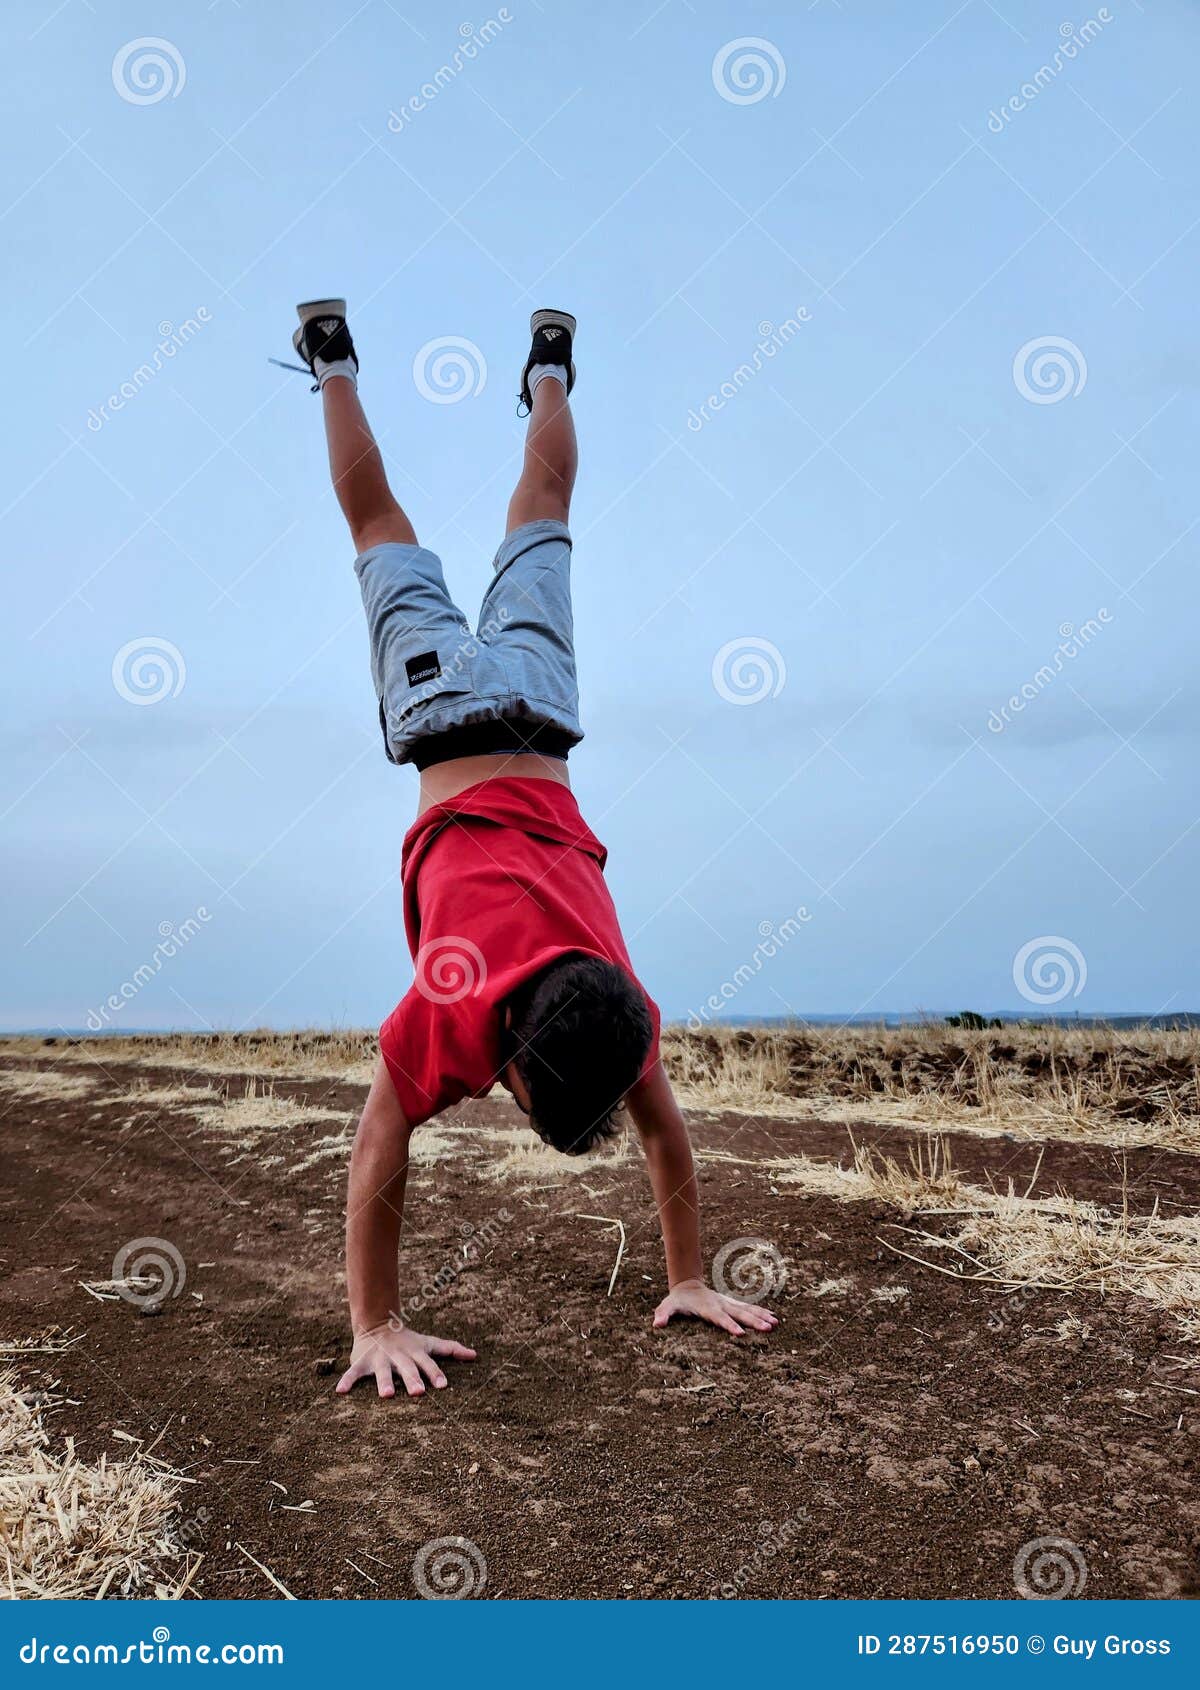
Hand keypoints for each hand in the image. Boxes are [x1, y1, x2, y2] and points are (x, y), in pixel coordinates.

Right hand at [336, 1321, 476, 1398]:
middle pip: (407, 1369)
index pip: (427, 1364)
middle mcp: (398, 1357)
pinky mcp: (362, 1362)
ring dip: (384, 1382)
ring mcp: (380, 1359)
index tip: (442, 1386)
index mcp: (415, 1354)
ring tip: (387, 1395)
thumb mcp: (428, 1343)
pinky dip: (347, 1381)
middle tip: (419, 1393)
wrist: (377, 1326)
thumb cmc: (409, 1342)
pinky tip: (340, 1392)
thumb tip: (475, 1355)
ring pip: (382, 1372)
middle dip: (413, 1380)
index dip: (435, 1374)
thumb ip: (450, 1349)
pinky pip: (353, 1373)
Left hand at [653, 1278, 778, 1336]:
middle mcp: (720, 1304)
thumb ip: (663, 1314)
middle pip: (738, 1313)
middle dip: (753, 1321)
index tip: (741, 1334)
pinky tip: (773, 1318)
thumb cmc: (677, 1300)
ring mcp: (727, 1303)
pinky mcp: (732, 1304)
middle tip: (768, 1329)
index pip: (719, 1317)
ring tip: (775, 1323)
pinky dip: (761, 1312)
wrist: (687, 1285)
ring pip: (746, 1309)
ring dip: (761, 1316)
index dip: (729, 1325)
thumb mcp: (667, 1306)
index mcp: (706, 1307)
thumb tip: (656, 1324)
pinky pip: (748, 1308)